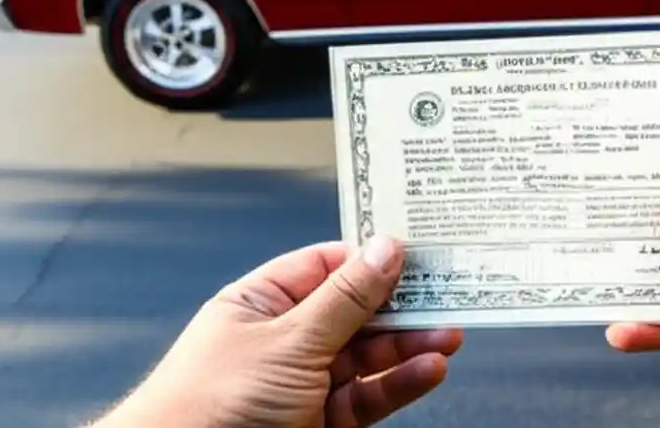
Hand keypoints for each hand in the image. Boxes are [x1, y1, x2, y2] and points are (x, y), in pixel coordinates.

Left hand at [92, 237, 461, 427]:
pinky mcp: (321, 420)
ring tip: (449, 337)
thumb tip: (386, 248)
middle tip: (448, 296)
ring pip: (369, 356)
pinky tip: (428, 370)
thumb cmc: (210, 403)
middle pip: (356, 312)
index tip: (418, 253)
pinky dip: (400, 383)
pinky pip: (368, 395)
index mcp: (263, 302)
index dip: (372, 258)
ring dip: (410, 346)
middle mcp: (285, 338)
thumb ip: (345, 299)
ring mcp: (304, 382)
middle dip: (402, 307)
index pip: (327, 266)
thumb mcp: (289, 340)